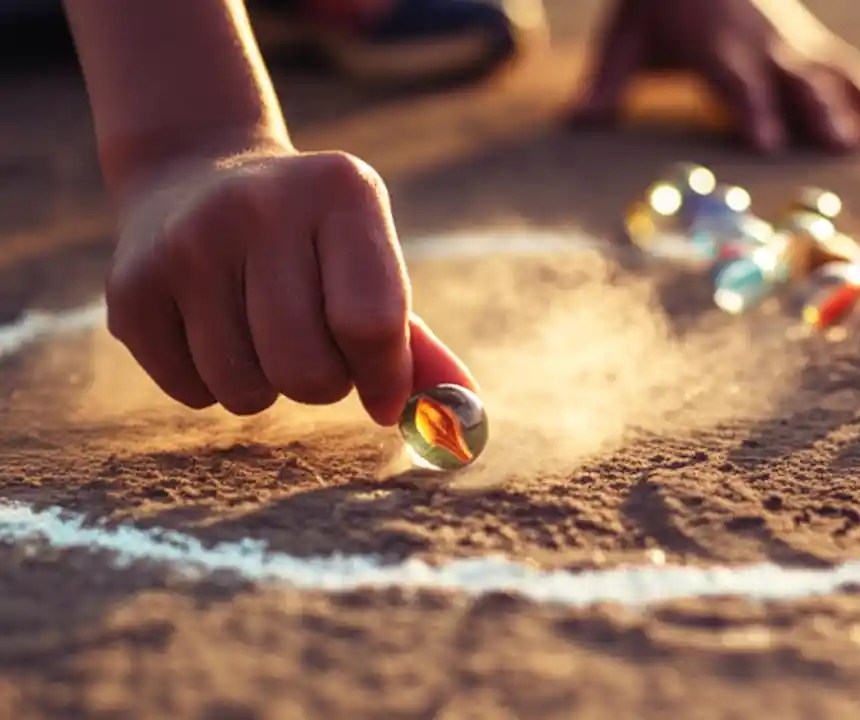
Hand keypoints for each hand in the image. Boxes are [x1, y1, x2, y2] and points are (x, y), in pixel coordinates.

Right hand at [107, 146, 473, 424]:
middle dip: (323, 385)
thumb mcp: (370, 261)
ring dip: (266, 387)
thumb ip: (415, 343)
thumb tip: (462, 420)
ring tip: (261, 332)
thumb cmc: (312, 241)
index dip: (385, 378)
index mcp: (340, 191)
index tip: (385, 396)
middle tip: (316, 352)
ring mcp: (185, 243)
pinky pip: (192, 393)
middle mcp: (258, 207)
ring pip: (247, 391)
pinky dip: (212, 384)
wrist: (195, 171)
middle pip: (308, 370)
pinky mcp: (130, 286)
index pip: (372, 322)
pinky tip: (213, 327)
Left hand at [573, 0, 859, 152]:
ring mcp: (797, 45)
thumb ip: (608, 80)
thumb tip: (580, 122)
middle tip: (844, 147)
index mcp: (718, 45)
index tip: (766, 144)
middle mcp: (766, 46)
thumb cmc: (656, 3)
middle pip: (798, 78)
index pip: (737, 80)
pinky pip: (857, 69)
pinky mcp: (815, 49)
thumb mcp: (626, 34)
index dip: (753, 109)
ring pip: (842, 74)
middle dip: (821, 111)